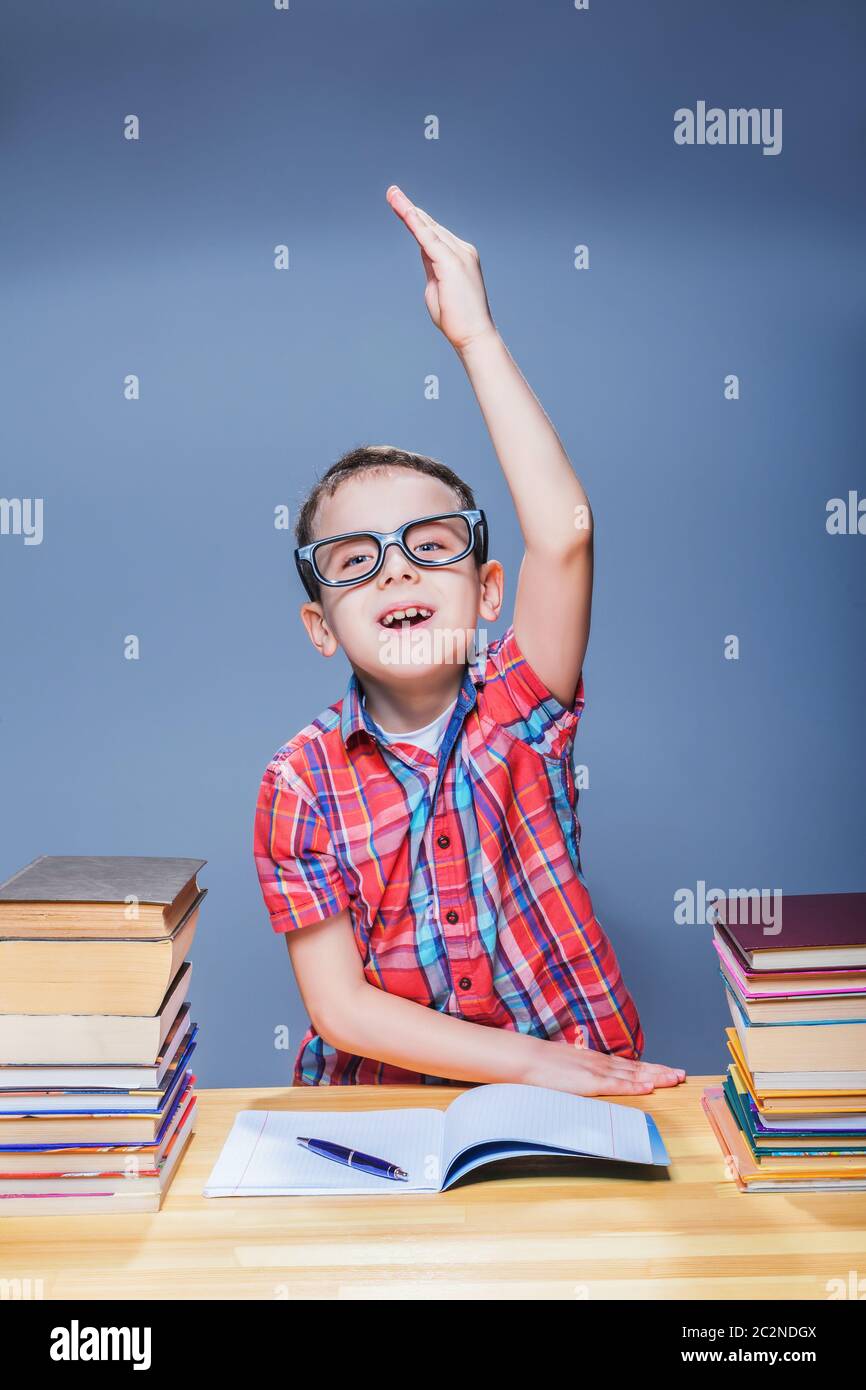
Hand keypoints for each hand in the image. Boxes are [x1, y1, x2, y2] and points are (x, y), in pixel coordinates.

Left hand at [385, 183, 496, 351]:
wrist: (473, 335)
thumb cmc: (455, 318)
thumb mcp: (437, 286)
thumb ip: (430, 266)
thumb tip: (423, 251)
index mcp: (459, 256)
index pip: (434, 233)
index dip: (417, 219)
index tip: (401, 205)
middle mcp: (462, 250)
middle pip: (431, 225)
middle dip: (410, 209)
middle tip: (391, 192)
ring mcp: (459, 254)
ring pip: (428, 227)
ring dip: (409, 210)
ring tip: (392, 194)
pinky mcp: (452, 263)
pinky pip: (428, 238)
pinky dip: (416, 223)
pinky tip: (406, 211)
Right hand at [526, 1036, 686, 1096]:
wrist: (528, 1059)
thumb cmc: (544, 1067)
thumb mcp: (569, 1069)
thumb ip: (583, 1075)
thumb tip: (590, 1082)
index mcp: (597, 1062)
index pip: (631, 1065)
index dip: (652, 1068)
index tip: (669, 1071)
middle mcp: (602, 1064)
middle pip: (638, 1067)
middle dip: (662, 1072)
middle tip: (682, 1075)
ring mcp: (597, 1072)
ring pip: (633, 1074)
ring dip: (656, 1076)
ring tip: (675, 1078)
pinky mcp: (589, 1082)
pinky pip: (616, 1085)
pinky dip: (634, 1085)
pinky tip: (649, 1086)